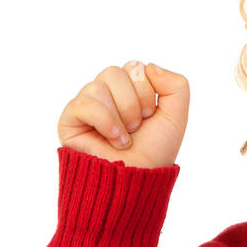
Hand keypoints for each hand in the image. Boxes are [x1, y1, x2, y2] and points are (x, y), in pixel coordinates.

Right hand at [57, 61, 188, 168]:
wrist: (136, 179)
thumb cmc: (153, 151)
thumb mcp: (176, 116)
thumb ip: (177, 85)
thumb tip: (148, 67)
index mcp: (128, 89)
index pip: (135, 67)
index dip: (147, 91)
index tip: (150, 115)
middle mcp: (105, 94)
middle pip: (114, 72)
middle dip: (133, 102)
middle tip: (137, 126)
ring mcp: (86, 106)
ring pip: (97, 86)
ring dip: (120, 116)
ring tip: (125, 137)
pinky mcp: (69, 120)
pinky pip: (83, 104)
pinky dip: (104, 121)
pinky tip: (113, 139)